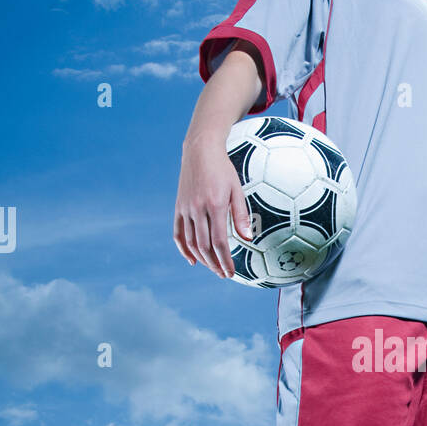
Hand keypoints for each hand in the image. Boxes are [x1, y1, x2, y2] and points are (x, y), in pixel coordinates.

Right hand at [174, 139, 251, 278]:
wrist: (200, 151)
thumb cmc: (223, 170)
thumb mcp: (237, 189)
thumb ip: (241, 215)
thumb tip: (248, 239)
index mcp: (215, 205)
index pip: (219, 241)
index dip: (225, 260)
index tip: (231, 273)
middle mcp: (198, 209)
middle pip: (204, 246)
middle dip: (214, 264)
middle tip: (223, 274)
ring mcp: (185, 208)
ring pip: (191, 242)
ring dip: (202, 259)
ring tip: (212, 268)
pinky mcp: (178, 207)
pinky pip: (178, 233)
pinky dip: (184, 249)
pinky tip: (192, 259)